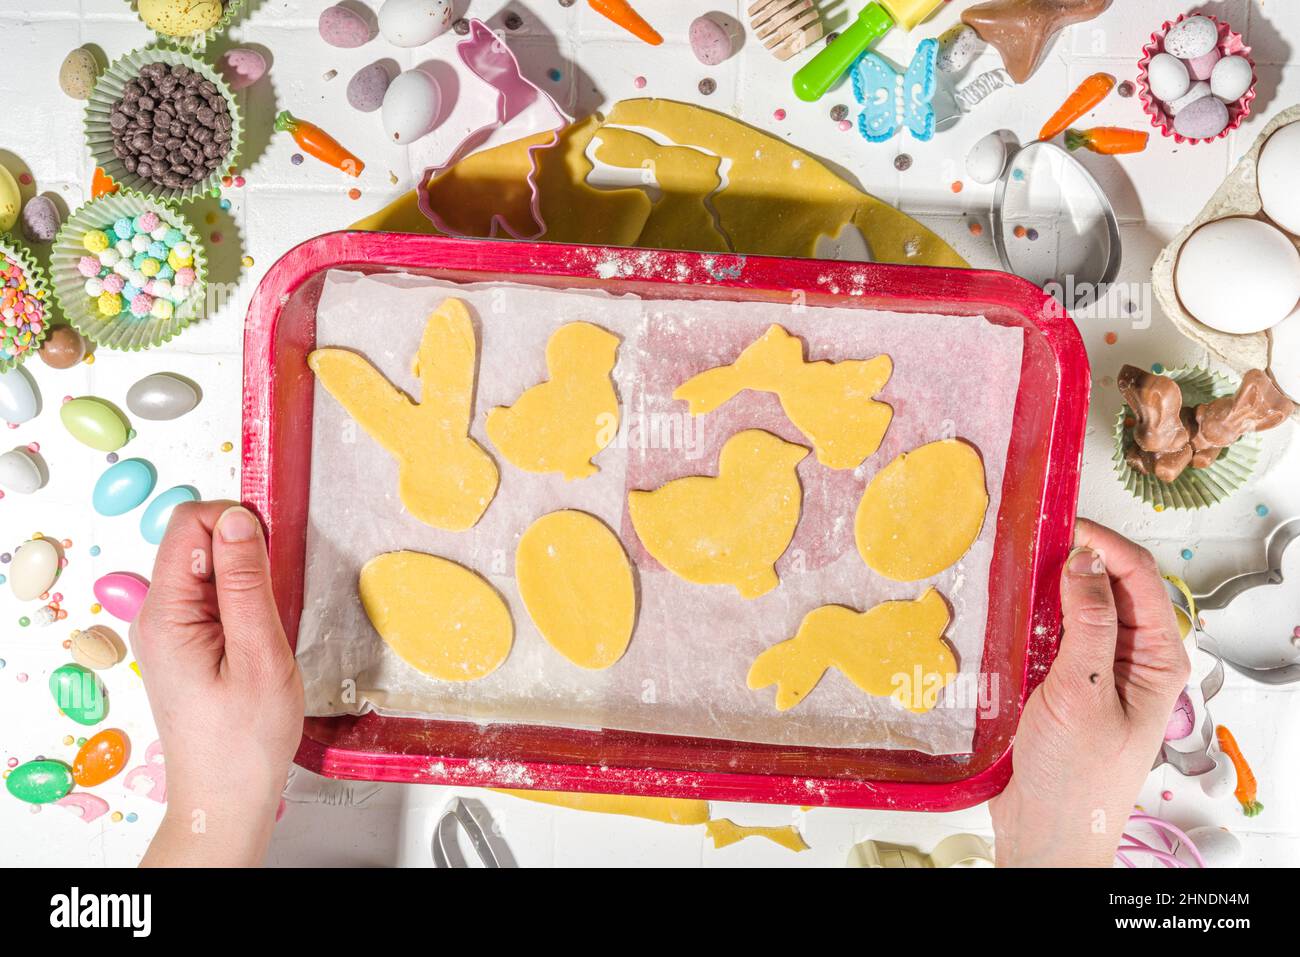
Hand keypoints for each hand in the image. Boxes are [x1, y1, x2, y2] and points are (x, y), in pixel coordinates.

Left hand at [131, 501, 303, 866]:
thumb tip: (238, 519)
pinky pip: (212, 597)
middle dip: (245, 552)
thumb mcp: (259, 654)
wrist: (226, 798)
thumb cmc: (245, 739)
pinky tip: (261, 636)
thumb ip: (245, 583)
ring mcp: (170, 630)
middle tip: (276, 598)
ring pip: (209, 569)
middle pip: (198, 542)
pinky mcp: (186, 644)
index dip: (236, 522)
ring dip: (247, 580)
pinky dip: (243, 602)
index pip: (189, 524)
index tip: (273, 553)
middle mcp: (158, 614)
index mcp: (167, 613)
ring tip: (269, 625)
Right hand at [990, 519, 1190, 866]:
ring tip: (1012, 563)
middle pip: (1109, 583)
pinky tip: (1005, 604)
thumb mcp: (1085, 694)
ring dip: (1048, 583)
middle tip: (1027, 537)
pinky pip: (1050, 629)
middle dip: (1074, 556)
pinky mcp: (1061, 677)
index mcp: (1157, 657)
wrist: (1046, 830)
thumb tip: (1086, 559)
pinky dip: (1030, 611)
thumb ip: (1090, 624)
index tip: (1059, 523)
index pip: (1139, 577)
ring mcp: (1095, 665)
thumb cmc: (1076, 776)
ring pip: (1076, 603)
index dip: (1104, 543)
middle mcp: (1131, 654)